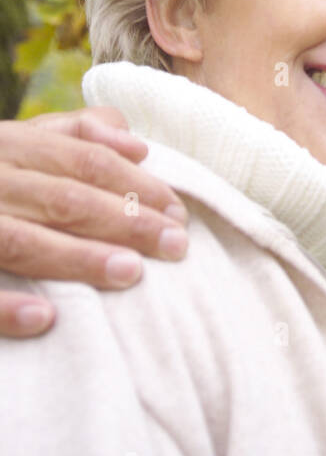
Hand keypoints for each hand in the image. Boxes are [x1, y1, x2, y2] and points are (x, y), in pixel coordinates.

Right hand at [0, 107, 188, 338]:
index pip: (82, 161)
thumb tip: (136, 145)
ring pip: (20, 239)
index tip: (179, 212)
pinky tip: (46, 320)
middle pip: (62, 197)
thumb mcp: (14, 144)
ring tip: (130, 275)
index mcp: (5, 144)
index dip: (135, 185)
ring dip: (77, 258)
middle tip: (174, 246)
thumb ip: (72, 136)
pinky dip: (5, 306)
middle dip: (125, 221)